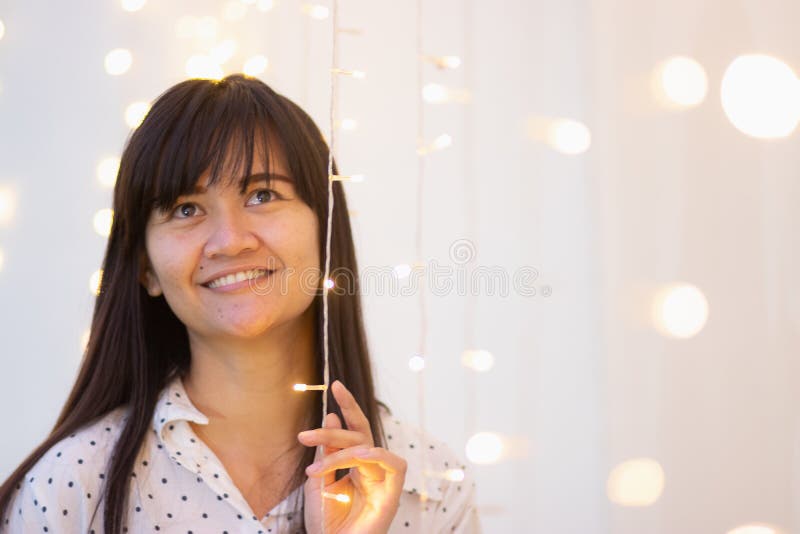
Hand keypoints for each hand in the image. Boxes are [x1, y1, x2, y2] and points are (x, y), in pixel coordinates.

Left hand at [299, 380, 406, 533]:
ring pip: (368, 447)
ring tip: (319, 467)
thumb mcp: (319, 482)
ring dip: (342, 450)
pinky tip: (361, 456)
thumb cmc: (326, 524)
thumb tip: (330, 414)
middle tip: (307, 432)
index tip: (334, 385)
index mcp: (356, 466)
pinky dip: (378, 456)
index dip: (347, 406)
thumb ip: (326, 451)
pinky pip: (395, 465)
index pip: (354, 430)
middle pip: (361, 433)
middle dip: (341, 420)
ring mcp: (383, 481)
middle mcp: (372, 470)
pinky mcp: (392, 495)